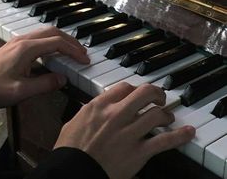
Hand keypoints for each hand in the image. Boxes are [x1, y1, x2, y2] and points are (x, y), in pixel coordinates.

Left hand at [0, 26, 88, 107]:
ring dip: (62, 39)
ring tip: (72, 50)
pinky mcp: (16, 46)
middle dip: (71, 41)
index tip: (84, 60)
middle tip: (82, 52)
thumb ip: (44, 85)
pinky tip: (54, 52)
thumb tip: (63, 79)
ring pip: (47, 32)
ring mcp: (19, 41)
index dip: (74, 51)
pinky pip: (40, 38)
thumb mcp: (20, 91)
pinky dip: (53, 42)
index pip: (58, 43)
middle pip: (54, 32)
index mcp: (27, 49)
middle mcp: (24, 41)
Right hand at [54, 82, 194, 178]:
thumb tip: (100, 104)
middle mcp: (116, 115)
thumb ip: (91, 109)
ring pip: (156, 114)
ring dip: (166, 114)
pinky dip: (179, 136)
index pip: (124, 87)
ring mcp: (128, 133)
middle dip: (156, 93)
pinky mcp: (137, 153)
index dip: (134, 89)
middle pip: (145, 93)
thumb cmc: (70, 149)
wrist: (72, 172)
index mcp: (100, 106)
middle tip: (159, 98)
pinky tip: (187, 132)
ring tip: (167, 116)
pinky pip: (163, 141)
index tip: (137, 94)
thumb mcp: (75, 121)